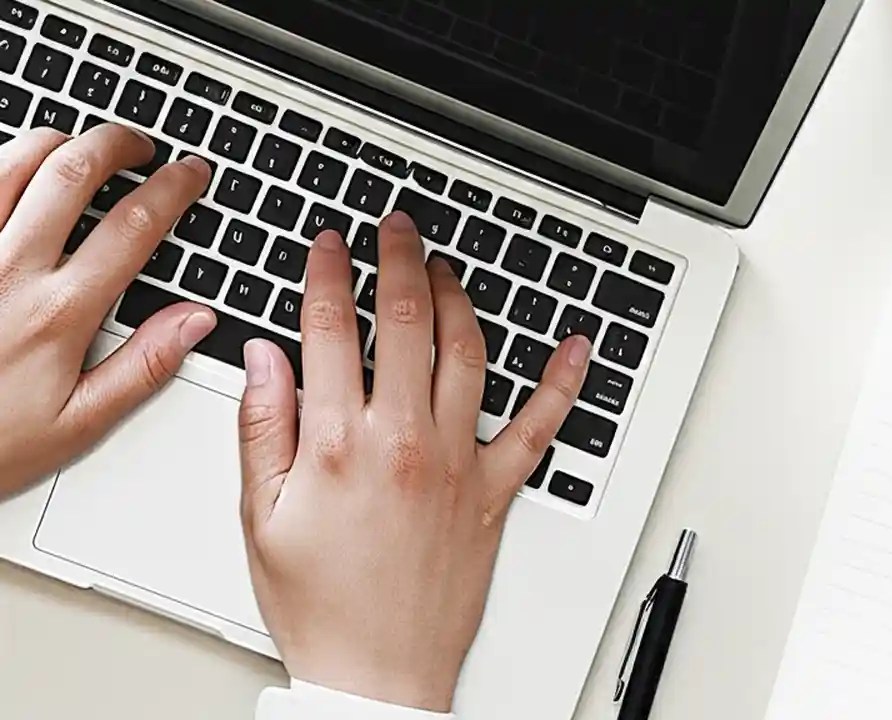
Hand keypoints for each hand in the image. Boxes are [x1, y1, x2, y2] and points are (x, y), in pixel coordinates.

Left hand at [0, 126, 213, 496]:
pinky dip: (0, 165)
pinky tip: (14, 173)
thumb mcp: (78, 423)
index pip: (133, 225)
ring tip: (78, 146)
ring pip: (13, 161)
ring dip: (56, 141)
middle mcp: (9, 271)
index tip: (190, 173)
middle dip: (116, 143)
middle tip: (139, 145)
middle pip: (73, 170)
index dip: (172, 188)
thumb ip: (144, 365)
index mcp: (58, 313)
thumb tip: (194, 320)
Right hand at [238, 211, 591, 711]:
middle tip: (397, 228)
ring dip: (459, 298)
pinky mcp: (495, 489)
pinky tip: (576, 346)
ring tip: (447, 268)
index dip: (328, 273)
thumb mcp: (260, 517)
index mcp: (338, 442)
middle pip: (405, 320)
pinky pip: (539, 425)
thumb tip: (263, 358)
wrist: (378, 669)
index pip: (330, 329)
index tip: (330, 245)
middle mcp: (404, 439)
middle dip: (399, 259)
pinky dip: (562, 382)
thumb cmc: (321, 603)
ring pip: (467, 352)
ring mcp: (457, 460)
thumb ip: (261, 427)